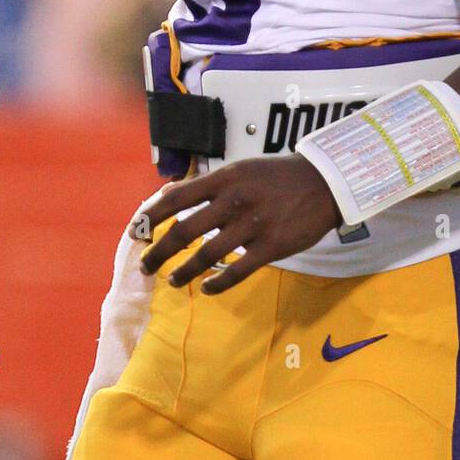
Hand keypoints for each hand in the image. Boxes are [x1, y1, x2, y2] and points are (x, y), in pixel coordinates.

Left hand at [131, 155, 342, 294]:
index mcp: (224, 179)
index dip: (151, 217)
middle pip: (184, 231)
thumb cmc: (277, 176)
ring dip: (183, 272)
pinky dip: (217, 284)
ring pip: (206, 255)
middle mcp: (234, 200)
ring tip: (173, 281)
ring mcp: (253, 225)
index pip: (176, 198)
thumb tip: (168, 194)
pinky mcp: (271, 247)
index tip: (135, 233)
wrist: (324, 182)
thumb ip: (206, 185)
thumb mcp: (240, 170)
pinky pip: (237, 272)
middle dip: (159, 252)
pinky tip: (207, 289)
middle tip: (146, 266)